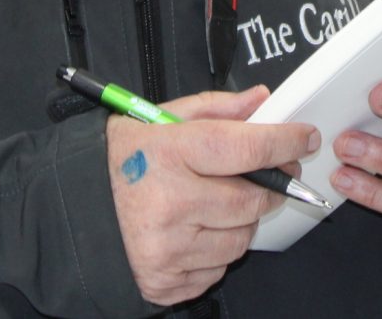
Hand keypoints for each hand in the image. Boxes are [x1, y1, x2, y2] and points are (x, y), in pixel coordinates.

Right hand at [108, 83, 318, 306]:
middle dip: (267, 185)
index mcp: (167, 153)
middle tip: (261, 175)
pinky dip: (216, 249)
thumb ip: (214, 108)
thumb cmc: (122, 162)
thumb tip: (261, 100)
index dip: (283, 142)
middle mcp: (168, 203)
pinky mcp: (166, 281)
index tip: (304, 137)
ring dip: (240, 221)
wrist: (78, 213)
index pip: (246, 147)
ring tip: (209, 204)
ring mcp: (167, 248)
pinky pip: (219, 268)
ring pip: (241, 239)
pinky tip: (192, 231)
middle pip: (252, 199)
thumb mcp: (159, 119)